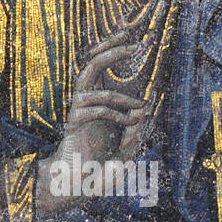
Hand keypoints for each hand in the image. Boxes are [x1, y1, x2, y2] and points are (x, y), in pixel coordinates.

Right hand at [36, 28, 145, 213]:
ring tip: (142, 108)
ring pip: (95, 85)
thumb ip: (138, 128)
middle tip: (132, 39)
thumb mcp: (128, 145)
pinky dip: (116, 114)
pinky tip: (128, 125)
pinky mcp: (74, 121)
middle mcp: (86, 99)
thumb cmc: (101, 165)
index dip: (114, 49)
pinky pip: (95, 108)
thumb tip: (147, 109)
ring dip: (123, 97)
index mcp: (97, 99)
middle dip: (111, 48)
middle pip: (92, 62)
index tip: (133, 37)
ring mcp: (78, 109)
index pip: (101, 66)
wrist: (79, 183)